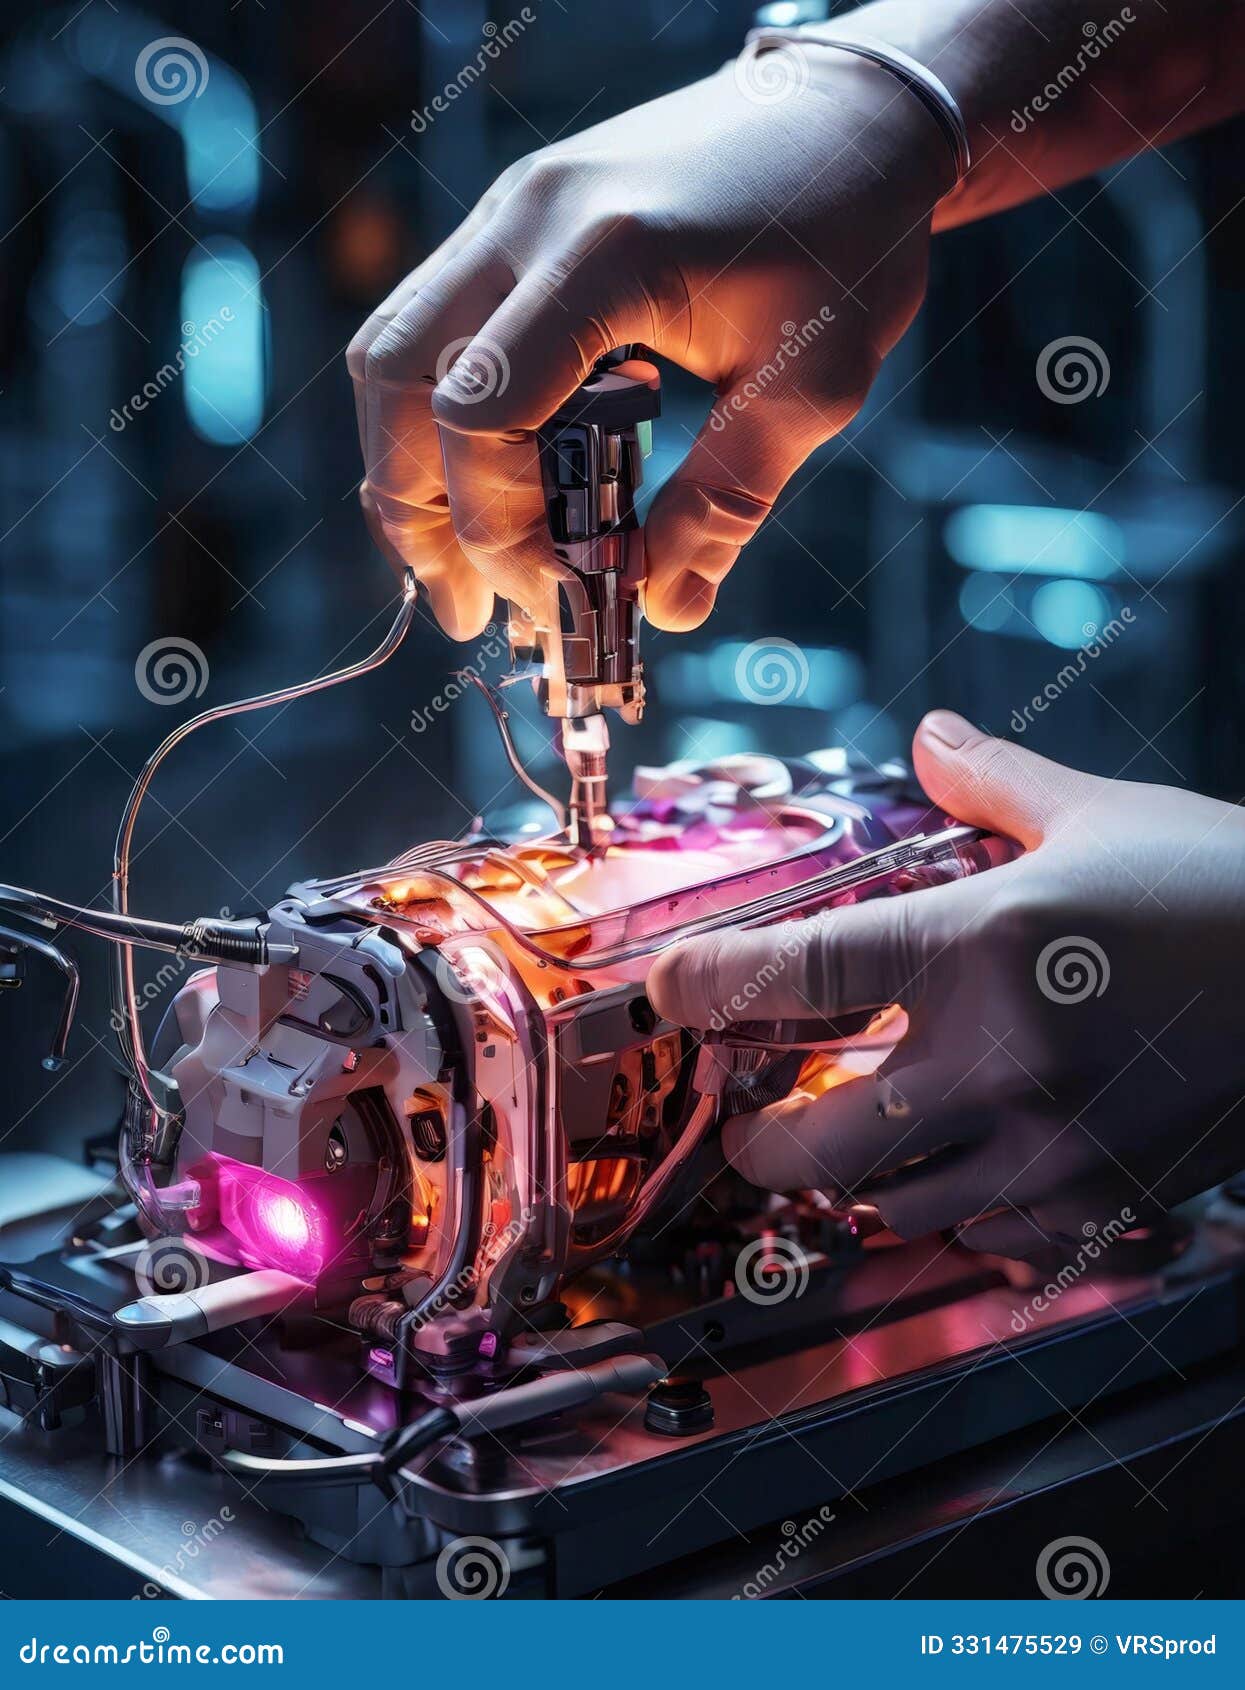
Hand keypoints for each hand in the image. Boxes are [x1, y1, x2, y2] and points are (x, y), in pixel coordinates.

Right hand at [348, 47, 953, 635]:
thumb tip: (663, 608)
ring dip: (406, 471)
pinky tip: (481, 484)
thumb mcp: (810, 386)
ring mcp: (506, 209)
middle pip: (400, 384)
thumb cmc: (844, 240)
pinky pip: (426, 328)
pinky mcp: (509, 221)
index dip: (501, 526)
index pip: (485, 413)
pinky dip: (431, 420)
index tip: (560, 593)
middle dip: (419, 516)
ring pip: (392, 354)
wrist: (847, 115)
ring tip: (458, 566)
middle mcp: (526, 218)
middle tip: (469, 613)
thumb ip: (728, 502)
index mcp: (605, 254)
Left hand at [648, 712, 1244, 1256]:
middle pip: (816, 1140)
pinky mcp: (1105, 1200)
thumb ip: (992, 783)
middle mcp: (1004, 1058)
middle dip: (761, 1136)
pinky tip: (963, 1174)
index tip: (667, 991)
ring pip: (892, 1208)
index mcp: (984, 945)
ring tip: (857, 1144)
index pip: (803, 973)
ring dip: (855, 1180)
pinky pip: (988, 1239)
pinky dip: (953, 1214)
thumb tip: (931, 735)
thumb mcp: (1096, 815)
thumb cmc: (1223, 890)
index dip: (710, 984)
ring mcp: (1055, 1146)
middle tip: (753, 1114)